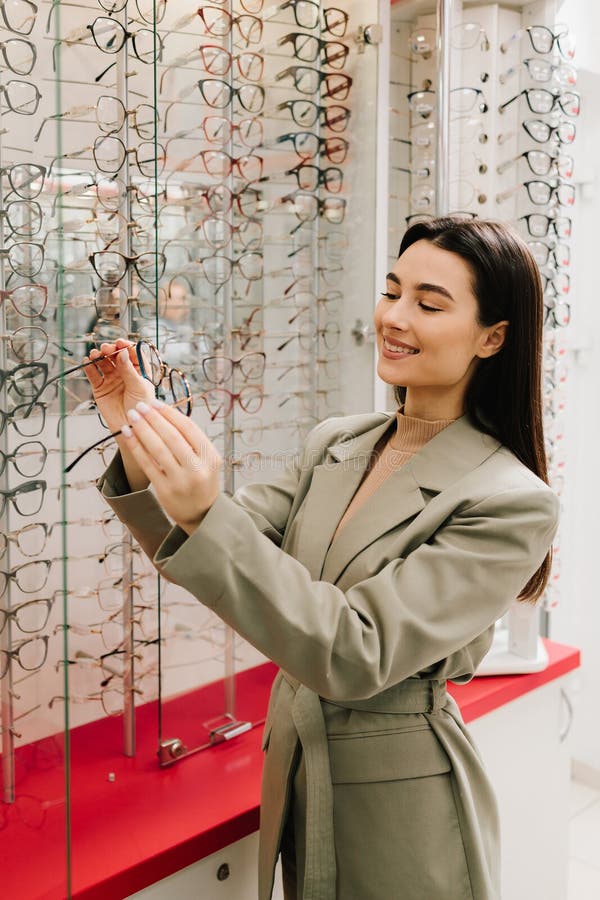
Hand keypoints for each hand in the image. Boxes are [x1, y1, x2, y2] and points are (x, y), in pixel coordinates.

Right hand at [83, 339, 154, 434]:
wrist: (131, 427)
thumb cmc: (141, 408)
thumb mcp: (139, 387)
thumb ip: (129, 370)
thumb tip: (122, 353)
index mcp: (138, 370)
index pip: (131, 353)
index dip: (125, 346)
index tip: (120, 343)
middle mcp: (124, 373)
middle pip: (115, 356)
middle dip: (110, 350)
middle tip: (106, 349)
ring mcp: (111, 380)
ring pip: (103, 363)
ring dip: (99, 356)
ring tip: (95, 354)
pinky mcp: (100, 388)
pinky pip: (93, 375)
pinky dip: (89, 367)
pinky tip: (87, 361)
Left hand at [119, 398, 222, 534]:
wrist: (202, 515)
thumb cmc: (202, 481)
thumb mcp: (207, 461)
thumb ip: (192, 441)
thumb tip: (165, 413)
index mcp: (210, 457)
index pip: (188, 428)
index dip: (170, 413)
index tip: (155, 403)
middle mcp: (197, 469)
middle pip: (172, 437)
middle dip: (153, 418)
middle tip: (139, 406)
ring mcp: (180, 481)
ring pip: (158, 449)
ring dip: (142, 429)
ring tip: (132, 416)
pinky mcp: (165, 491)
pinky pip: (147, 464)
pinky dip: (136, 447)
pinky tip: (128, 434)